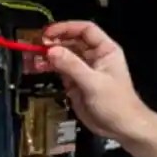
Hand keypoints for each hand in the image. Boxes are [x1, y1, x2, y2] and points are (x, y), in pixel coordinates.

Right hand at [41, 20, 151, 141]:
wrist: (121, 128)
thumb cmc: (116, 103)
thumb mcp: (94, 83)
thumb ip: (72, 66)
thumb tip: (52, 50)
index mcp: (105, 50)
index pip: (85, 30)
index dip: (67, 28)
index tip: (48, 33)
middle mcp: (94, 57)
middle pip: (72, 41)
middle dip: (55, 42)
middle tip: (38, 46)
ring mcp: (84, 70)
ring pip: (64, 56)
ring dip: (50, 55)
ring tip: (35, 57)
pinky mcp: (76, 83)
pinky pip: (61, 70)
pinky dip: (50, 68)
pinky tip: (39, 67)